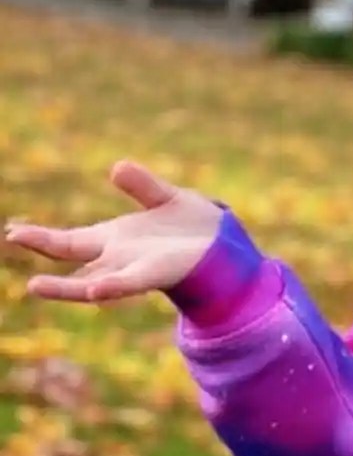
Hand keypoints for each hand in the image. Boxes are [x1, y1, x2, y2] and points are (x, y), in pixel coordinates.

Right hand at [5, 160, 222, 302]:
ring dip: (68, 286)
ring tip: (36, 286)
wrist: (229, 249)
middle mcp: (120, 258)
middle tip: (12, 240)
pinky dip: (112, 286)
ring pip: (96, 281)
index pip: (70, 241)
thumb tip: (117, 167)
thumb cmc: (194, 226)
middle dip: (45, 251)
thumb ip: (142, 186)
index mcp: (115, 240)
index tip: (13, 232)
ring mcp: (137, 268)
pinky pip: (131, 283)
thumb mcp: (165, 198)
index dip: (42, 238)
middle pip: (74, 257)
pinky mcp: (159, 274)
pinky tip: (95, 288)